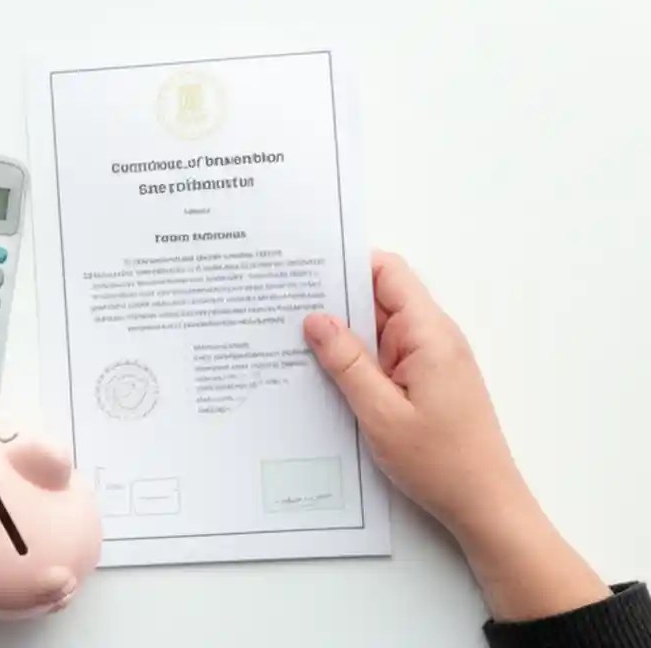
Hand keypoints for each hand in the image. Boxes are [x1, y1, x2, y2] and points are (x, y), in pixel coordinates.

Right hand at [303, 251, 608, 621]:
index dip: (346, 263)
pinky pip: (385, 355)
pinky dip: (356, 357)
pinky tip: (322, 371)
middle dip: (334, 297)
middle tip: (282, 304)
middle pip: (380, 296)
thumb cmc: (439, 462)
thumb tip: (315, 318)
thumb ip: (346, 362)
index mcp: (428, 334)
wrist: (486, 505)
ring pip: (379, 328)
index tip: (303, 268)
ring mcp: (430, 359)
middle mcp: (433, 337)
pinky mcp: (426, 381)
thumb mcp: (380, 413)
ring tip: (291, 337)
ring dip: (342, 332)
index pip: (387, 273)